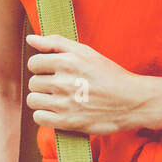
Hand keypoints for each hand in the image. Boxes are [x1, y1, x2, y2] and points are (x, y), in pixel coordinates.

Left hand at [24, 33, 144, 135]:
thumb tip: (30, 39)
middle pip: (33, 82)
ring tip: (58, 100)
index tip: (54, 72)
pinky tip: (57, 112)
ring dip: (42, 100)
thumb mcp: (86, 52)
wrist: (131, 101)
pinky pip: (38, 118)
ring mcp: (64, 103)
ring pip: (33, 100)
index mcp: (67, 61)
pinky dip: (45, 115)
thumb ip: (56, 43)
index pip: (34, 63)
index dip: (42, 67)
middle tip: (61, 87)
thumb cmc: (109, 75)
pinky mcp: (66, 122)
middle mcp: (63, 82)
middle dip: (44, 84)